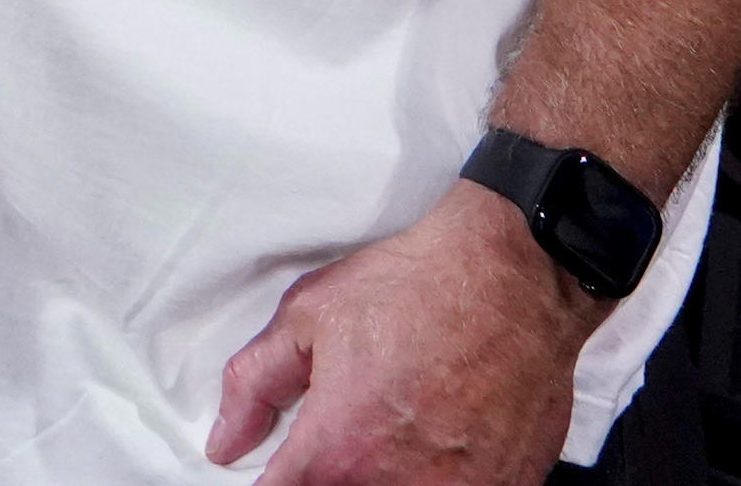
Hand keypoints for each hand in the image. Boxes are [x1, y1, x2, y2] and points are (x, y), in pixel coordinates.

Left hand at [208, 180, 596, 482]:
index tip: (284, 466)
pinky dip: (442, 478)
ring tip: (399, 431)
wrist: (514, 275)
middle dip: (334, 475)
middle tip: (352, 434)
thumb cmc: (416, 288)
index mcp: (336, 454)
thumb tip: (227, 441)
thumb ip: (253, 385)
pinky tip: (442, 441)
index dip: (275, 480)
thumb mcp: (308, 316)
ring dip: (387, 477)